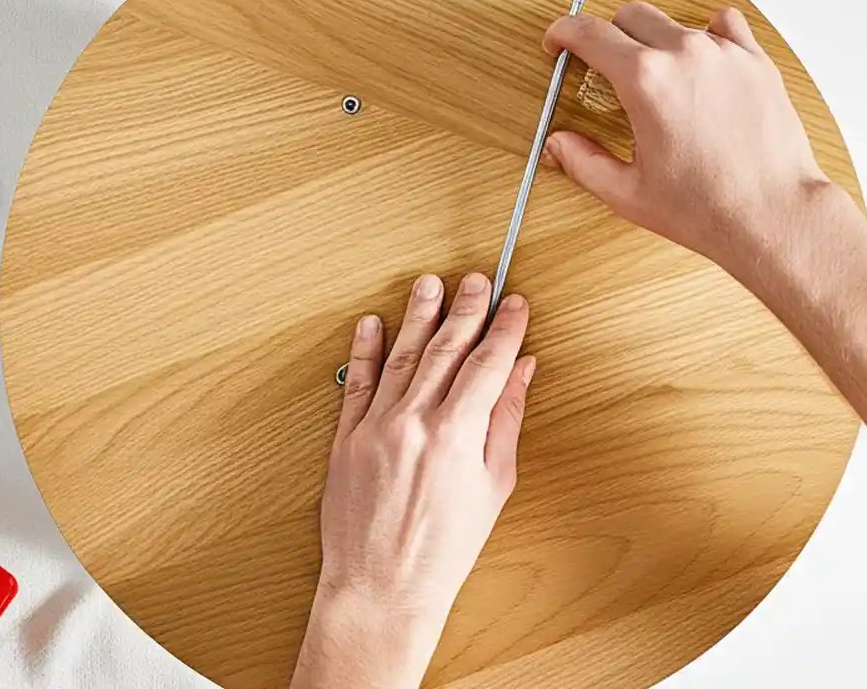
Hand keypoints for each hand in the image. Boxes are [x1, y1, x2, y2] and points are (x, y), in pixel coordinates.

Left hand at [292, 273, 534, 688]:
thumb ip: (505, 421)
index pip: (487, 364)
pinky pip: (356, 383)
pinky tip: (372, 322)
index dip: (504, 329)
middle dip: (466, 310)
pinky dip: (363, 350)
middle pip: (445, 350)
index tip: (516, 303)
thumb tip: (521, 372)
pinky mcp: (345, 438)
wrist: (382, 588)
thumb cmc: (444, 549)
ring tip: (431, 284)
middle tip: (479, 280)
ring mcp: (374, 427)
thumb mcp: (492, 486)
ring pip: (401, 356)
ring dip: (418, 317)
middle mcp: (413, 422)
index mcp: (456, 435)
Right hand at [542, 3, 839, 270]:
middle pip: (630, 16)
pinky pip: (724, 25)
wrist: (771, 214)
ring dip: (654, 40)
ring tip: (656, 78)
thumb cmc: (708, 207)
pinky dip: (704, 36)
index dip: (563, 34)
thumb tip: (559, 145)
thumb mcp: (628, 192)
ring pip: (674, 21)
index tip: (559, 42)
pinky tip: (699, 64)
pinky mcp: (756, 61)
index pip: (590, 33)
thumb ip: (583, 162)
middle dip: (608, 36)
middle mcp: (686, 54)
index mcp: (646, 81)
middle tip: (603, 66)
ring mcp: (725, 53)